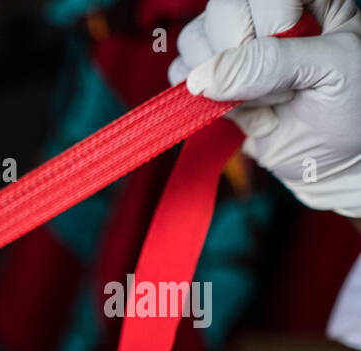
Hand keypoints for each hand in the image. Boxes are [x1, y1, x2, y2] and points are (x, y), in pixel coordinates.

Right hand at [169, 0, 360, 216]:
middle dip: (243, 58)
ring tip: (267, 102)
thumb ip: (275, 63)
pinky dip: (206, 104)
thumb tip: (206, 76)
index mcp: (306, 0)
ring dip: (224, 85)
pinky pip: (180, 79)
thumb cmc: (352, 111)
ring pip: (193, 43)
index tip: (292, 58)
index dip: (268, 22)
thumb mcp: (332, 72)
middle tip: (281, 88)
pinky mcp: (211, 83)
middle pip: (220, 12)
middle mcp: (266, 16)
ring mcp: (234, 49)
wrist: (335, 161)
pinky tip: (245, 114)